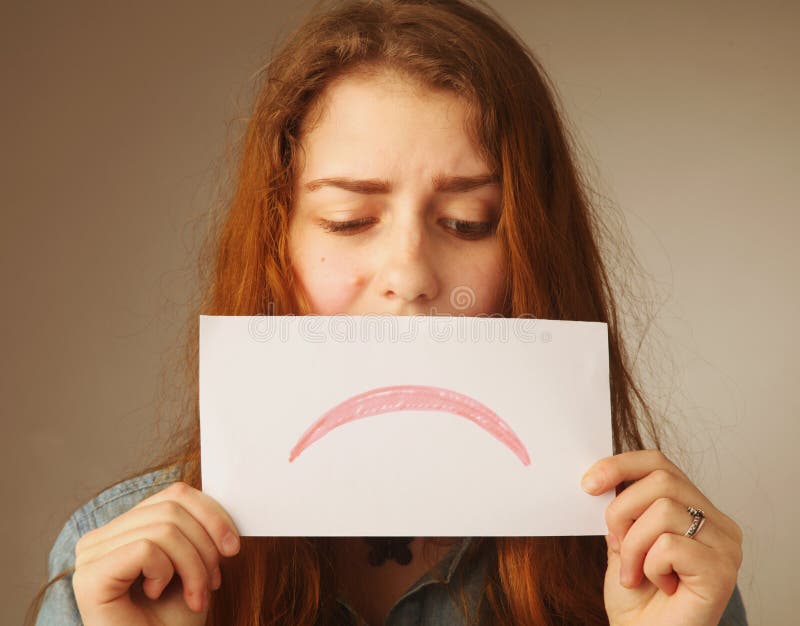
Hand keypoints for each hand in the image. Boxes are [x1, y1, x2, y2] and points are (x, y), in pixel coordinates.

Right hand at [72, 481, 240, 625]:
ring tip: (196, 596)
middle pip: (171, 509)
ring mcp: (91, 555)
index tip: (233, 547)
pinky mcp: (90, 576)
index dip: (212, 514)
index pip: (175, 494)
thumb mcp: (194, 561)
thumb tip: (221, 498)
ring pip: (163, 529)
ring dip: (193, 566)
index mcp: (125, 528)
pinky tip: (156, 594)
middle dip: (205, 547)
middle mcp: (101, 537)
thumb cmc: (174, 618)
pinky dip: (165, 572)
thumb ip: (197, 526)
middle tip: (213, 582)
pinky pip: (145, 549)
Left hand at [581, 450, 742, 625]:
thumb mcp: (621, 541)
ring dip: (633, 545)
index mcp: (697, 509)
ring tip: (635, 574)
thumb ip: (623, 509)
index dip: (620, 465)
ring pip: (663, 510)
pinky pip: (670, 545)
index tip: (588, 484)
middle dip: (623, 511)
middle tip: (616, 545)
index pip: (660, 464)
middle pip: (661, 480)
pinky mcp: (722, 570)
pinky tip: (660, 585)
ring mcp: (725, 546)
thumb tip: (599, 477)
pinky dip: (650, 566)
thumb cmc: (636, 597)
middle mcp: (718, 523)